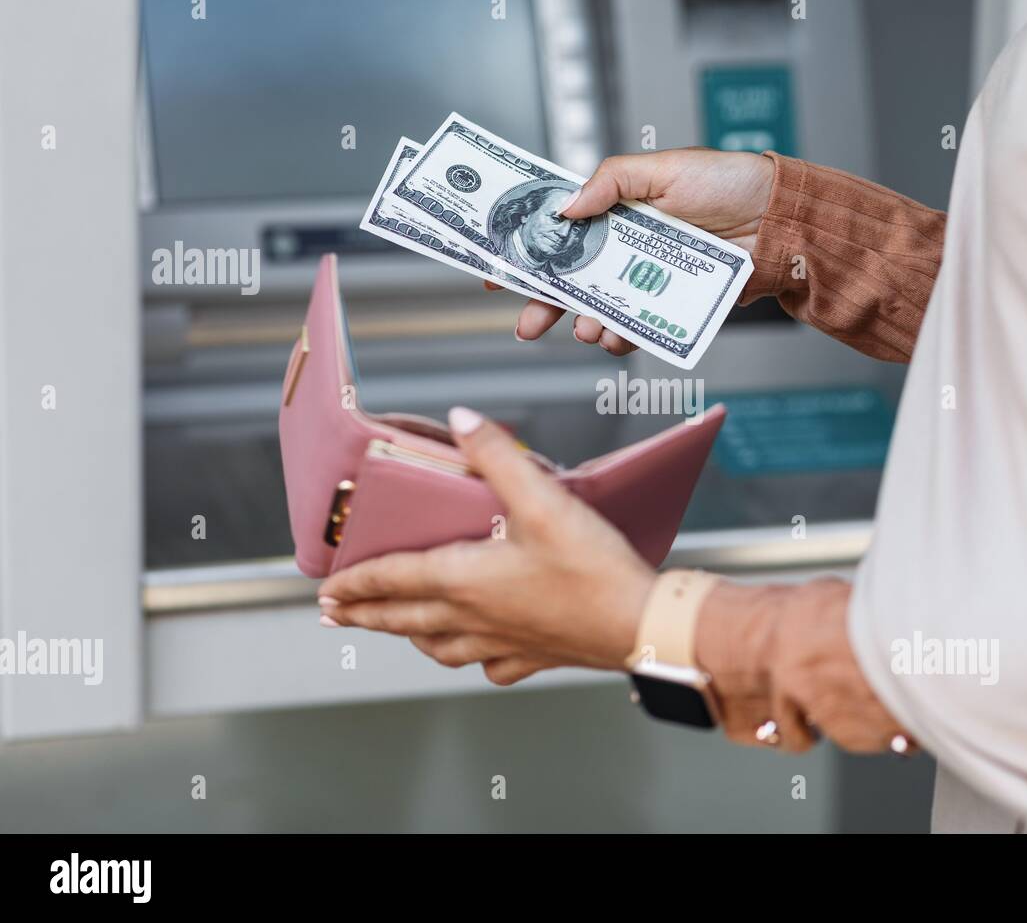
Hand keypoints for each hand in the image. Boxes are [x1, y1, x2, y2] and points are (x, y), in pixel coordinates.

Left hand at [317, 407, 654, 684]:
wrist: (640, 623)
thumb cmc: (593, 569)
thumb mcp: (542, 499)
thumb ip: (497, 456)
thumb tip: (461, 421)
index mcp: (465, 579)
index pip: (392, 579)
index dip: (355, 582)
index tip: (328, 589)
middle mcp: (474, 617)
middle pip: (403, 619)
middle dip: (365, 615)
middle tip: (337, 616)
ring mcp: (503, 642)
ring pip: (439, 647)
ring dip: (410, 636)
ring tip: (399, 631)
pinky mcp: (535, 656)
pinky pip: (489, 664)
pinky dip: (472, 658)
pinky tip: (479, 653)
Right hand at [488, 148, 774, 354]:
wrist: (778, 219)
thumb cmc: (727, 182)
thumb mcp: (662, 169)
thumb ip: (609, 183)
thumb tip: (564, 208)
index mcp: (616, 210)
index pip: (561, 231)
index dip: (528, 252)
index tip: (498, 273)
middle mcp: (627, 247)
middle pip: (572, 280)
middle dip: (544, 305)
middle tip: (526, 325)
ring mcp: (648, 278)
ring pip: (601, 309)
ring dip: (585, 324)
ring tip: (587, 328)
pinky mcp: (674, 305)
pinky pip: (639, 328)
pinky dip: (622, 338)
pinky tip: (615, 338)